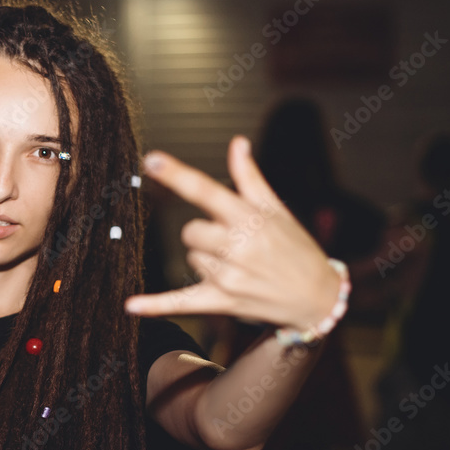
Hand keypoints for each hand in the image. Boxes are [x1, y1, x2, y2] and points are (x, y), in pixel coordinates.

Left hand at [124, 135, 340, 330]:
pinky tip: (131, 306)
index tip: (152, 160)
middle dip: (204, 234)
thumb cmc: (296, 248)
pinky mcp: (222, 302)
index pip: (206, 190)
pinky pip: (180, 302)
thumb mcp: (276, 210)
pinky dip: (155, 305)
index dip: (176, 174)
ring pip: (190, 258)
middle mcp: (238, 246)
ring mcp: (228, 276)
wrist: (318, 298)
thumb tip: (237, 143)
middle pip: (189, 231)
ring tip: (239, 266)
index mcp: (249, 218)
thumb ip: (249, 177)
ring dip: (206, 260)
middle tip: (234, 243)